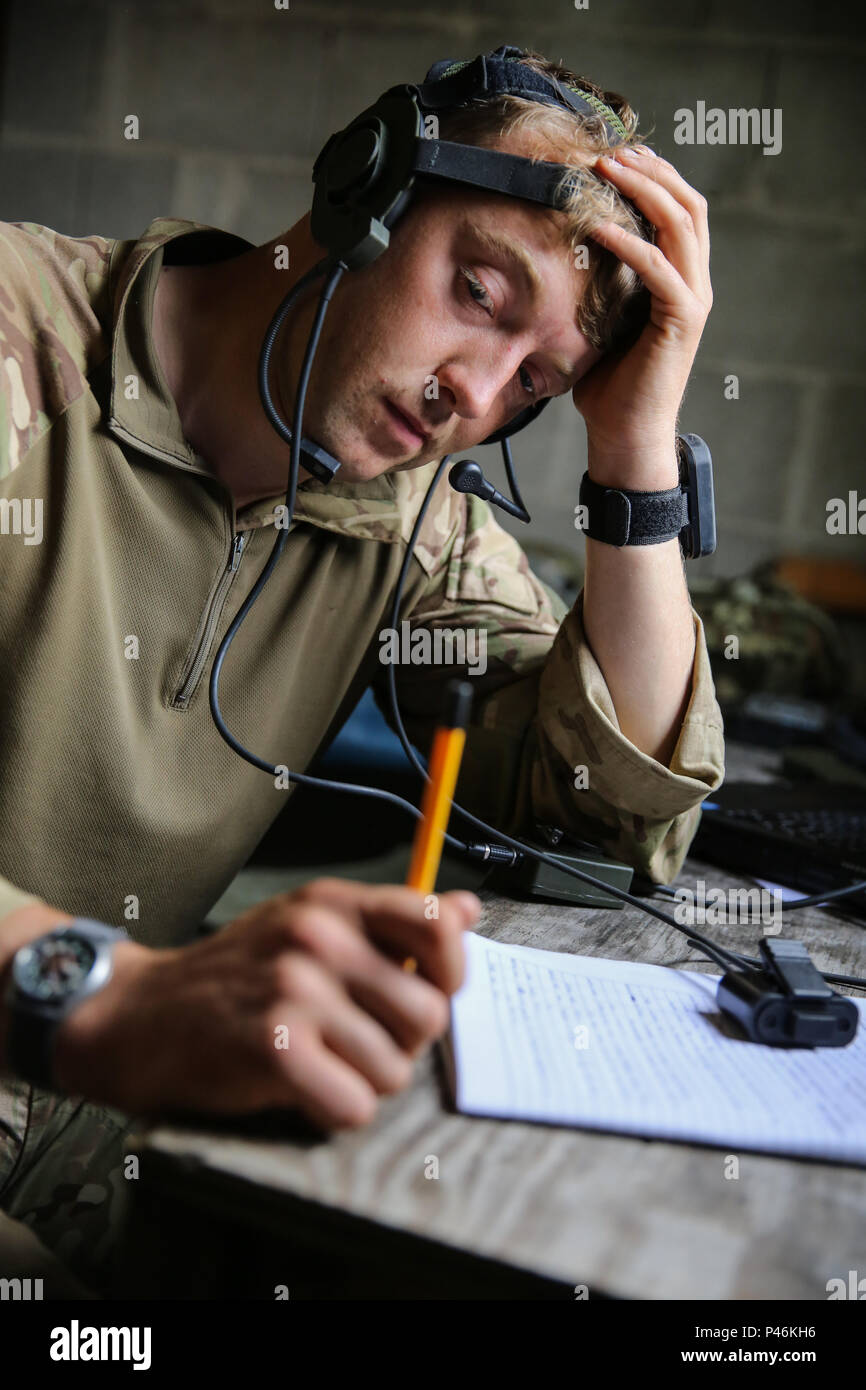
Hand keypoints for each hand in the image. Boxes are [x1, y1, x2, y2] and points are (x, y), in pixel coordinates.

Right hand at [52, 879, 480, 1128]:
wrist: (143, 1015)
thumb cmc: (239, 975)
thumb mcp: (311, 924)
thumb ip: (390, 922)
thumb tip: (469, 910)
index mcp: (334, 903)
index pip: (439, 926)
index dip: (448, 973)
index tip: (420, 991)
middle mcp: (319, 937)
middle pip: (428, 1014)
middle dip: (401, 1044)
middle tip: (353, 1040)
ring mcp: (295, 990)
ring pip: (395, 1070)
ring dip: (364, 1082)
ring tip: (320, 1062)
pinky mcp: (274, 1048)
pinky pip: (355, 1105)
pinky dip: (334, 1111)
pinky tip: (301, 1088)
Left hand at [572, 146, 712, 464]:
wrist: (625, 434)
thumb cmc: (609, 385)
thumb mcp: (601, 322)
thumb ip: (599, 286)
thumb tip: (558, 254)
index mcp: (681, 280)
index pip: (681, 211)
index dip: (656, 176)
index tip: (619, 154)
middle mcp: (695, 284)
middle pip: (689, 205)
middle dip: (652, 171)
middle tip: (612, 150)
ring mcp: (692, 301)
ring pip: (682, 225)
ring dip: (644, 191)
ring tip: (607, 171)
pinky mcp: (681, 321)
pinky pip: (659, 268)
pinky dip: (630, 242)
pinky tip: (599, 226)